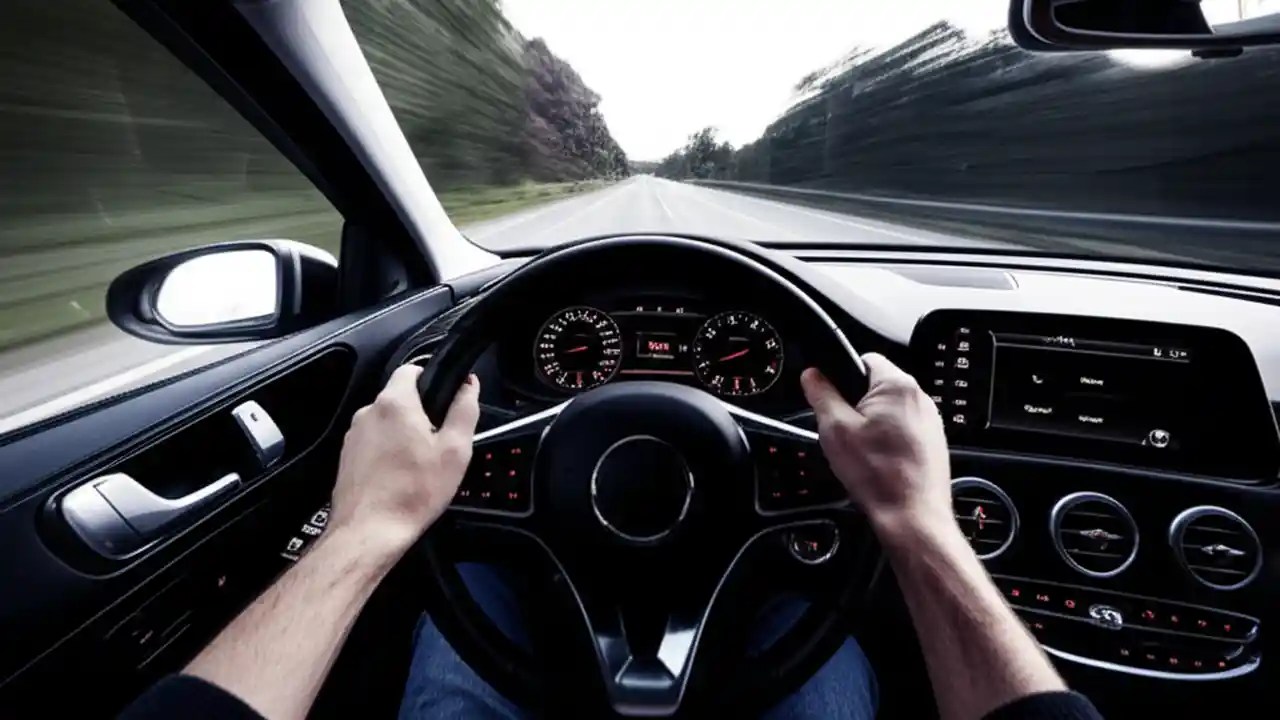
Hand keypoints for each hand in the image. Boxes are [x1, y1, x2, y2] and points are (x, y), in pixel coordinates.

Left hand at [328, 365, 480, 564]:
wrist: (369, 531)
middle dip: (420, 413)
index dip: (431, 379)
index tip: (444, 401)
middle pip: (399, 398)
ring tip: (419, 465)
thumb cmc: (415, 491)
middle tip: (439, 442)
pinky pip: (373, 443)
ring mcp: (353, 435)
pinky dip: (387, 453)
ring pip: (386, 422)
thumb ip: (465, 410)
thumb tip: (469, 385)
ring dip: (402, 435)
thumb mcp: (455, 450)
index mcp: (395, 403)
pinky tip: (399, 477)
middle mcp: (368, 412)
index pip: (411, 369)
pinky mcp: (346, 457)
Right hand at [800, 354, 952, 538]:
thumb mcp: (835, 429)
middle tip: (846, 431)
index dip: (843, 375)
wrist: (912, 516)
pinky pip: (905, 430)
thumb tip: (812, 375)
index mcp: (897, 385)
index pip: (865, 358)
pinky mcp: (934, 442)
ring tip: (864, 452)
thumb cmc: (879, 475)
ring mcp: (931, 421)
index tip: (833, 396)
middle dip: (858, 405)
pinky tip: (880, 462)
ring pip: (891, 410)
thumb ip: (821, 395)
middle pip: (878, 386)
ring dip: (874, 424)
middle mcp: (920, 397)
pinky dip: (890, 440)